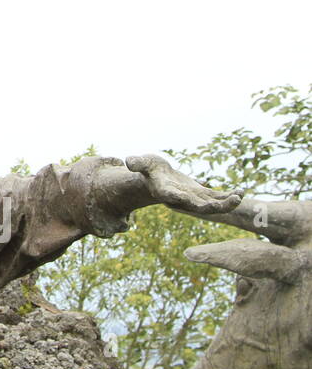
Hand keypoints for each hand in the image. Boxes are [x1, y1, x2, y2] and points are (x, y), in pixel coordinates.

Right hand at [125, 153, 243, 215]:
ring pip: (211, 205)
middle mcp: (181, 200)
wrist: (156, 177)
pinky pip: (217, 198)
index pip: (174, 197)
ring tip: (239, 196)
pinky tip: (240, 192)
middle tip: (230, 201)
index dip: (184, 199)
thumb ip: (137, 163)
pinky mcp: (202, 195)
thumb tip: (128, 161)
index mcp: (166, 192)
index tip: (194, 198)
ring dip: (226, 203)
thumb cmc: (148, 168)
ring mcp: (193, 199)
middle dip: (214, 205)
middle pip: (198, 206)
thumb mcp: (142, 162)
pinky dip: (228, 197)